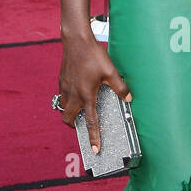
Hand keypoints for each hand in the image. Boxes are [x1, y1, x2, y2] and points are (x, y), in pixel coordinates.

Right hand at [56, 37, 131, 153]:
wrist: (76, 40)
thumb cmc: (93, 55)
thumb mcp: (111, 71)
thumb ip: (120, 87)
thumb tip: (129, 99)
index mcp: (86, 95)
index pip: (91, 122)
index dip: (93, 137)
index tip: (95, 150)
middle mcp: (73, 94)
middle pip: (69, 119)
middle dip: (74, 126)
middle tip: (82, 126)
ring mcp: (65, 88)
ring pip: (63, 108)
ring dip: (69, 113)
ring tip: (78, 111)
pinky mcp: (61, 80)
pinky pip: (62, 96)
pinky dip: (67, 100)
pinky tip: (75, 93)